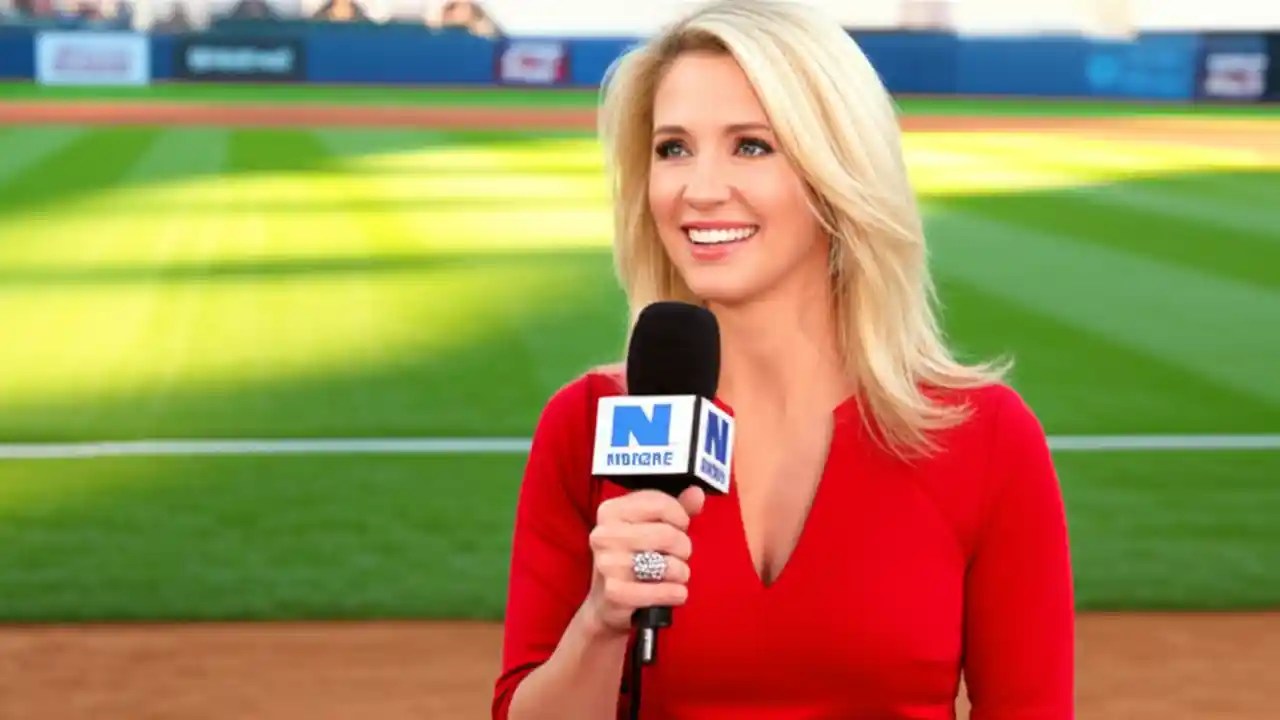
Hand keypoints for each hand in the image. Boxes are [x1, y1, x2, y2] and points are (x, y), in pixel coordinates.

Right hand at [583, 486, 705, 635]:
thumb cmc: (633, 558)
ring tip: (674, 575)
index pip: (660, 503)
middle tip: (678, 556)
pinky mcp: (614, 593)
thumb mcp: (651, 528)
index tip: (680, 527)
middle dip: (683, 548)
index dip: (680, 517)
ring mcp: (607, 564)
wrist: (606, 603)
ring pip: (667, 564)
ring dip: (681, 573)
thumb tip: (697, 493)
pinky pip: (661, 591)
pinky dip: (676, 593)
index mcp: (610, 510)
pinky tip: (675, 593)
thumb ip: (677, 509)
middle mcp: (604, 534)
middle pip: (667, 534)